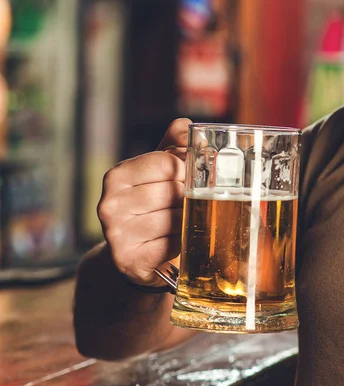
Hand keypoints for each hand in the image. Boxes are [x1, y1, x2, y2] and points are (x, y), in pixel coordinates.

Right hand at [97, 118, 189, 285]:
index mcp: (117, 176)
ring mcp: (117, 234)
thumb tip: (187, 125)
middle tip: (190, 204)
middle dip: (189, 197)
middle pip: (173, 191)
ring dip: (188, 221)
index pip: (166, 163)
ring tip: (181, 223)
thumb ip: (173, 146)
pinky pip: (173, 244)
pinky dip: (182, 242)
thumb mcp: (159, 173)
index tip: (190, 178)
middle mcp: (109, 204)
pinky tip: (175, 242)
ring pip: (175, 218)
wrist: (135, 256)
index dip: (187, 170)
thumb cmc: (152, 207)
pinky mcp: (130, 260)